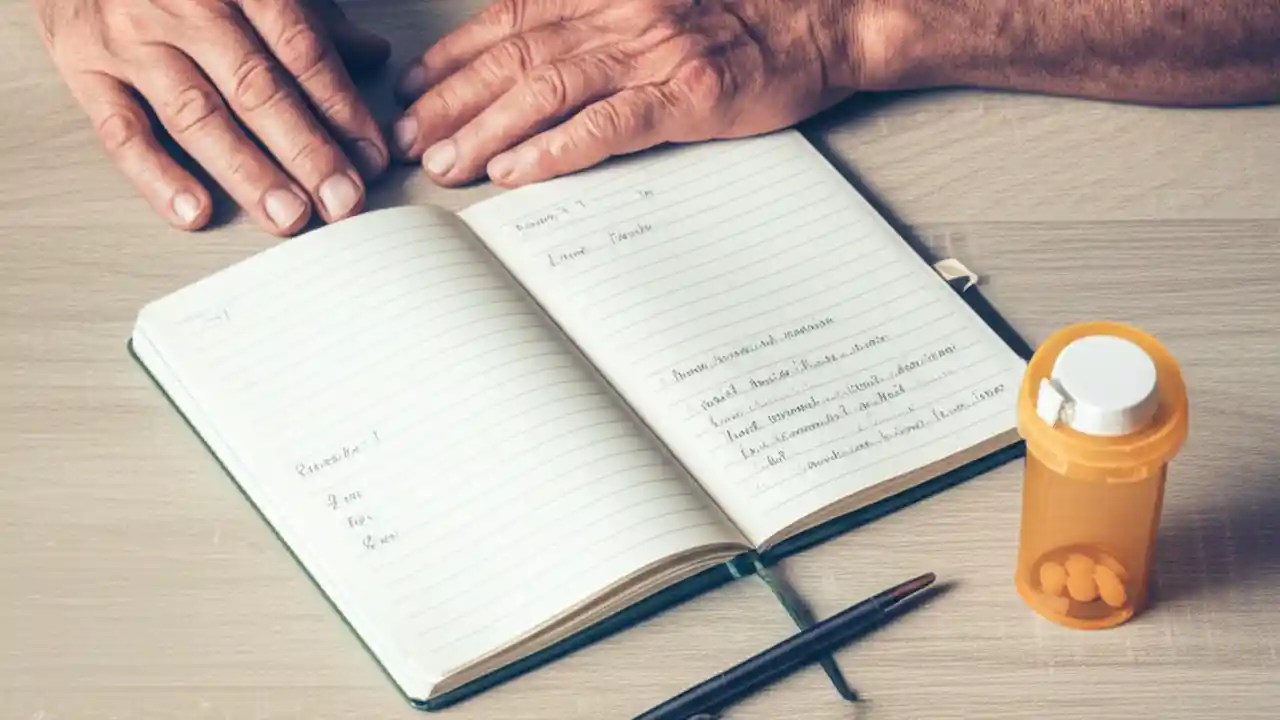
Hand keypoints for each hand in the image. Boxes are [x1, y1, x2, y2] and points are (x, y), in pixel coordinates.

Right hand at [36, 0, 391, 234]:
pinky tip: (195, 211)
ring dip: (248, 173)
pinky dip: (157, 175)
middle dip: (306, 152)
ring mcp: (132, 40)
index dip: (341, 109)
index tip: (372, 159)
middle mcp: (185, 7)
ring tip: (289, 216)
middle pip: (256, 89)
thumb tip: (373, 55)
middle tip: (342, 201)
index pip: (302, 52)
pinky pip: (122, 131)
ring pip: (197, 116)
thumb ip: (312, 17)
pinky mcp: (83, 69)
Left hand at [391, 0, 866, 187]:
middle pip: (513, 59)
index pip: (508, 20)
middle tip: (410, 140)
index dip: (453, 56)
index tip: (414, 89)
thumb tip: (537, 47)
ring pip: (546, 93)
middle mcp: (618, 11)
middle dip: (451, 101)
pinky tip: (516, 173)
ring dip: (486, 131)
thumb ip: (595, 11)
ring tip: (445, 165)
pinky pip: (606, 126)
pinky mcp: (686, 95)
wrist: (824, 16)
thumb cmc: (744, 8)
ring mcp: (652, 53)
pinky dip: (554, 150)